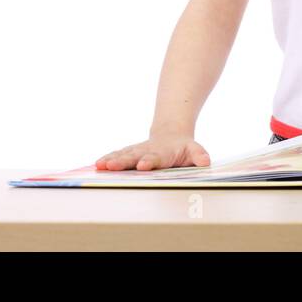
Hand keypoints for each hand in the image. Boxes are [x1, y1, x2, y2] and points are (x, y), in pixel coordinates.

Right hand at [96, 132, 210, 171]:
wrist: (171, 134)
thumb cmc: (184, 148)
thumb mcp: (195, 150)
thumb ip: (199, 155)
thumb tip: (205, 161)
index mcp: (163, 153)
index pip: (156, 158)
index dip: (149, 161)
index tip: (142, 165)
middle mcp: (148, 151)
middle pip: (134, 156)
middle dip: (123, 162)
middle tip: (112, 166)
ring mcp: (137, 151)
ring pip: (123, 154)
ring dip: (111, 160)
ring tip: (100, 165)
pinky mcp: (129, 152)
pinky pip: (117, 155)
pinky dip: (108, 159)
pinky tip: (97, 165)